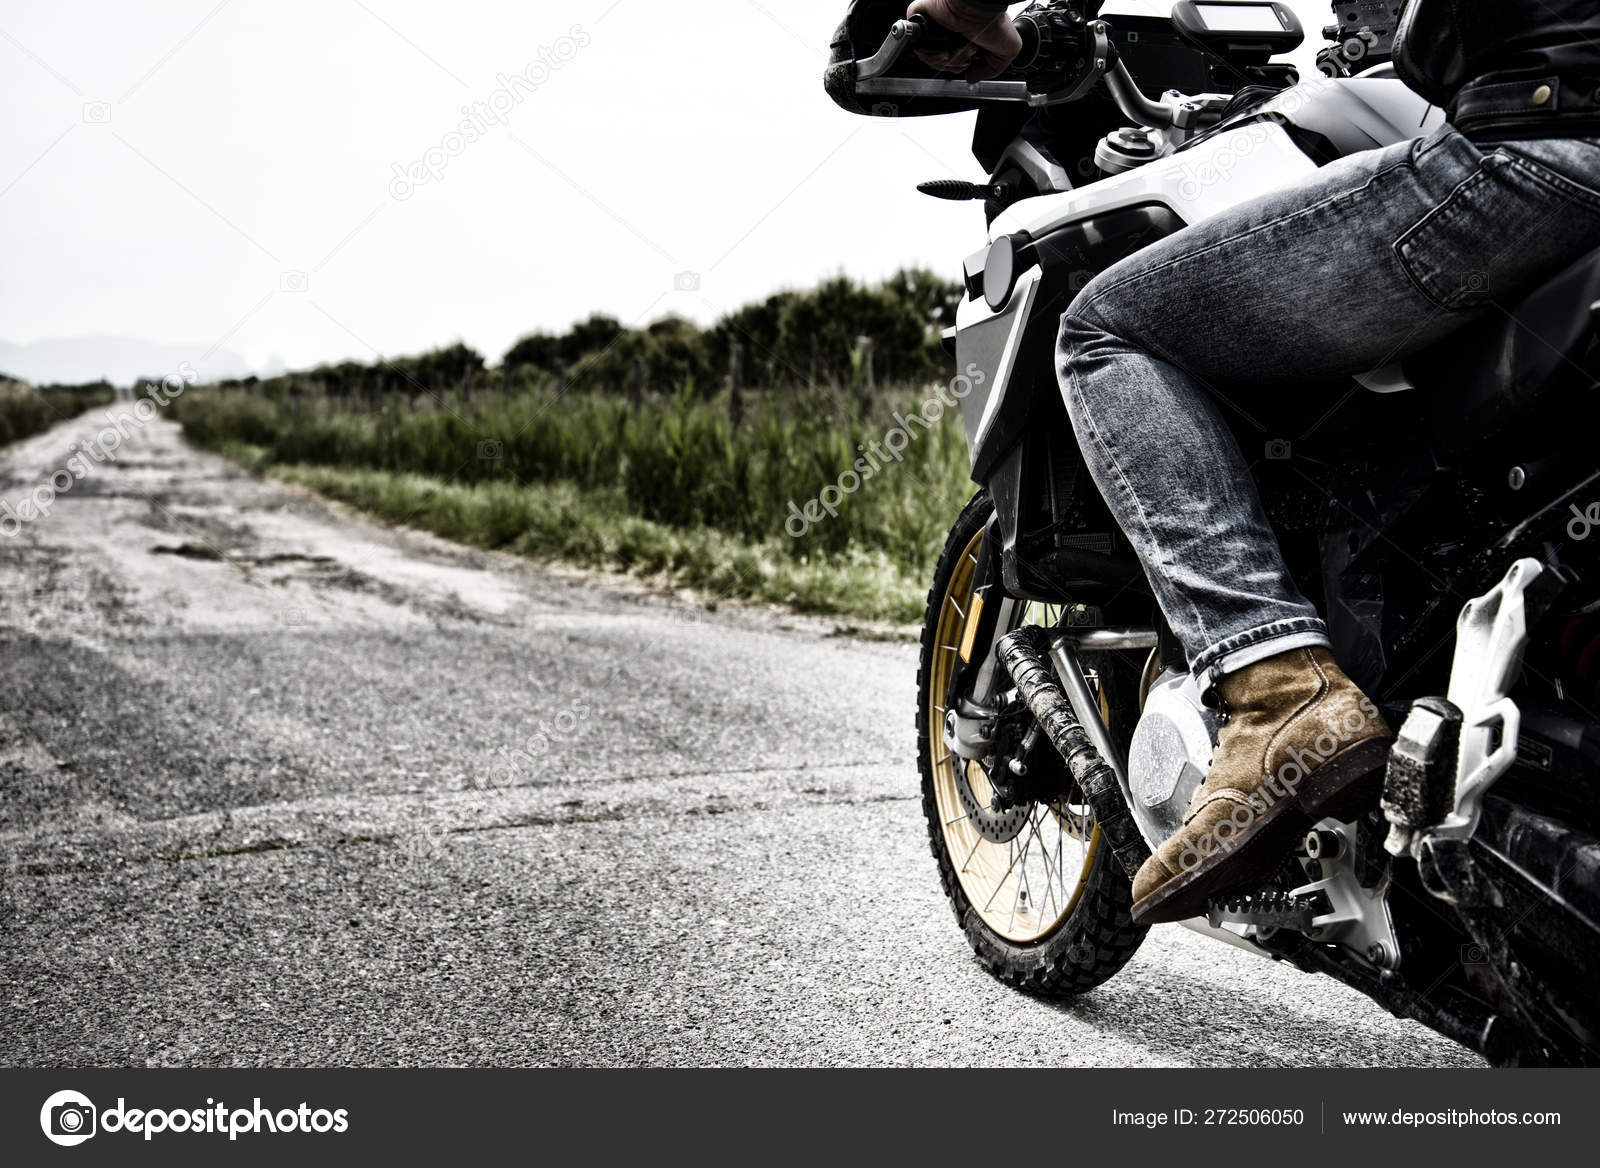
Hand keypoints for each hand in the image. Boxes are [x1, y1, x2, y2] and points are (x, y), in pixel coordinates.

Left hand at [906, 0, 1022, 81]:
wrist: (978, 8)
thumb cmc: (993, 20)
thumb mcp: (1008, 49)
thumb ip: (993, 68)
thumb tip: (971, 77)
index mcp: (967, 36)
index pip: (956, 62)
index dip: (964, 67)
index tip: (974, 60)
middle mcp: (951, 33)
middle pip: (943, 64)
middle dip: (957, 65)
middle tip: (969, 52)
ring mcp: (936, 29)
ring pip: (931, 60)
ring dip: (948, 62)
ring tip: (960, 49)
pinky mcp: (923, 23)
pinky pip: (920, 49)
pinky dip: (933, 55)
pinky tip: (946, 50)